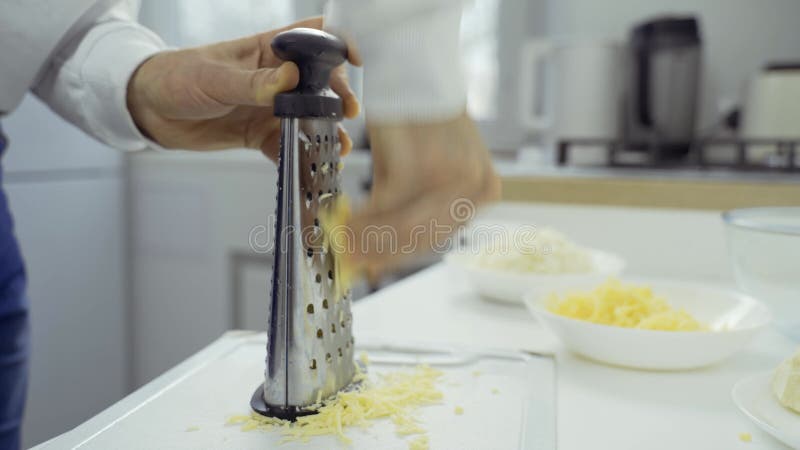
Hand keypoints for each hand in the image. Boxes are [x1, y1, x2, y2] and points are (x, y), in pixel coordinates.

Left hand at [126, 17, 359, 159]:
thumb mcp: (214, 77)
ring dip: (325, 132)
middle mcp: (275, 77)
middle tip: (346, 113)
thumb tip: (289, 79)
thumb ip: (252, 83)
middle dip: (338, 97)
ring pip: (308, 118)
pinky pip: (287, 147)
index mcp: (267, 49)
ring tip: (337, 148)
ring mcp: (269, 107)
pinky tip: (312, 170)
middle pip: (320, 82)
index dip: (336, 41)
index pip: (311, 36)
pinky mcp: (259, 134)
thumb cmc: (177, 77)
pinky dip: (301, 159)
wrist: (147, 109)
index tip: (354, 59)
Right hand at [346, 113, 500, 277]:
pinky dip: (358, 216)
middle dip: (376, 253)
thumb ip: (417, 203)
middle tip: (347, 258)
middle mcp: (474, 187)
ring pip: (399, 228)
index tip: (372, 265)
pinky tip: (343, 216)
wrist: (416, 69)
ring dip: (363, 237)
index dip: (398, 257)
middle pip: (417, 239)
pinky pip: (382, 207)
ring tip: (340, 240)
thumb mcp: (434, 162)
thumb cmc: (421, 114)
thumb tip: (383, 246)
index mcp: (485, 189)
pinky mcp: (419, 170)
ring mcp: (449, 181)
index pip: (438, 237)